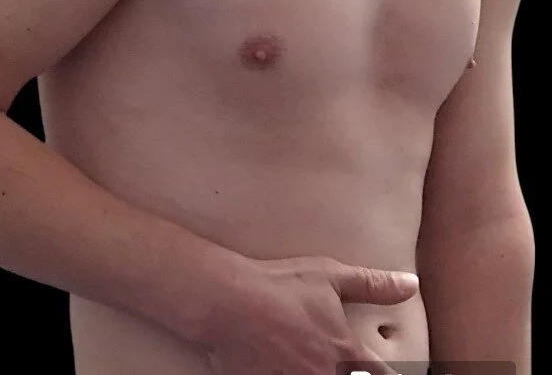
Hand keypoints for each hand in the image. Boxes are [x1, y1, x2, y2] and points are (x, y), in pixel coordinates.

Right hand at [199, 255, 418, 374]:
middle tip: (348, 366)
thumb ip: (373, 284)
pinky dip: (288, 374)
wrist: (230, 302)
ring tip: (310, 362)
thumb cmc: (281, 285)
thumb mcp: (330, 276)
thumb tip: (411, 284)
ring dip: (322, 373)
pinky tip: (286, 366)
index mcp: (345, 351)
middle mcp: (325, 374)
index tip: (388, 372)